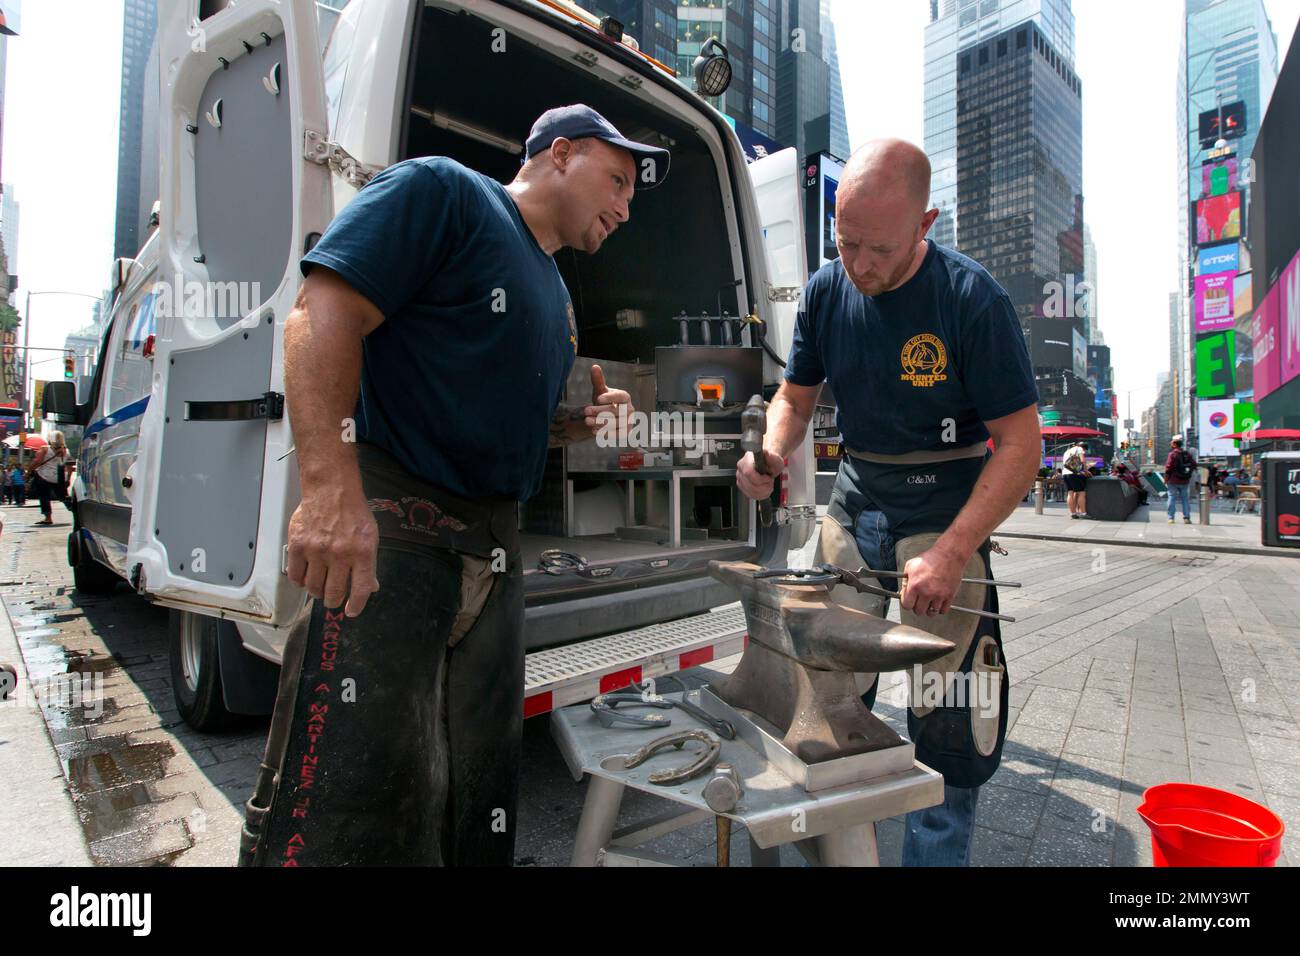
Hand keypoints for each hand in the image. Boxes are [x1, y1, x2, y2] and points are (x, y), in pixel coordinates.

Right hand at [286, 482, 379, 616]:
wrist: (331, 490)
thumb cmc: (353, 513)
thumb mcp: (370, 537)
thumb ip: (368, 564)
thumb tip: (371, 588)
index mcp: (362, 552)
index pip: (361, 590)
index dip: (356, 606)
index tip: (351, 611)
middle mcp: (340, 554)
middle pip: (334, 594)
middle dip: (334, 601)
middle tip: (333, 599)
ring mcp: (317, 550)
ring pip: (313, 588)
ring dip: (317, 592)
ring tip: (320, 586)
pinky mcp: (297, 546)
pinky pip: (296, 576)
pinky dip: (301, 581)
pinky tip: (306, 576)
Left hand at [583, 364, 632, 436]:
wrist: (604, 417)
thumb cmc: (603, 401)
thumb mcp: (599, 391)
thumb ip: (598, 380)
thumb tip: (594, 367)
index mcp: (625, 397)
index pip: (620, 396)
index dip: (610, 397)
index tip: (598, 398)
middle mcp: (630, 409)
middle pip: (615, 411)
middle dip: (599, 411)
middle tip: (585, 411)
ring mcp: (629, 422)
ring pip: (615, 423)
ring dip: (600, 423)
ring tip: (587, 421)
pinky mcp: (625, 433)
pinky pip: (616, 434)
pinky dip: (605, 433)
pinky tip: (594, 431)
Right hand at [736, 449, 784, 499]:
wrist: (768, 465)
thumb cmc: (770, 462)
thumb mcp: (776, 459)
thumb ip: (772, 457)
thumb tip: (767, 453)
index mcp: (747, 459)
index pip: (748, 472)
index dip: (760, 478)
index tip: (767, 477)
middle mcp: (741, 468)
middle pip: (749, 484)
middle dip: (763, 486)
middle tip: (769, 481)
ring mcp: (740, 477)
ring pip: (750, 491)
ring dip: (762, 491)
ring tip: (767, 485)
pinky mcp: (741, 485)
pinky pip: (750, 495)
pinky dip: (760, 495)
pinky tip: (764, 489)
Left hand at [899, 545, 966, 616]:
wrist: (948, 555)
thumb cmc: (930, 558)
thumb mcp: (911, 566)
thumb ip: (905, 580)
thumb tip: (903, 591)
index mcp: (915, 585)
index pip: (906, 605)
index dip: (906, 603)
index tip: (908, 600)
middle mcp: (927, 592)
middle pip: (918, 611)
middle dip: (917, 606)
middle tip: (918, 600)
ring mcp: (939, 595)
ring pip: (931, 613)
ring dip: (929, 609)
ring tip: (928, 601)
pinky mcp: (949, 596)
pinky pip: (943, 611)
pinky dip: (940, 608)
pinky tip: (937, 602)